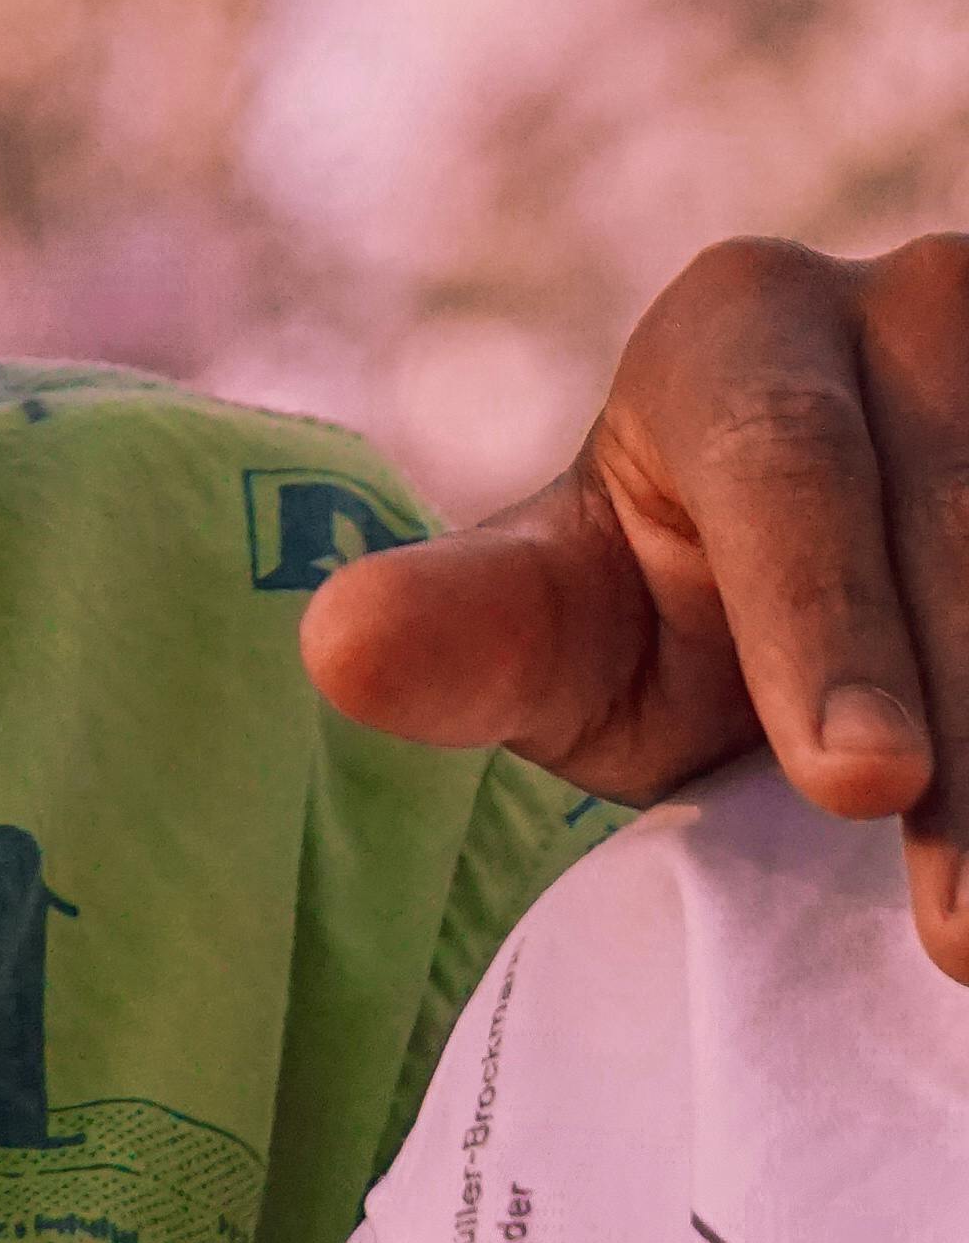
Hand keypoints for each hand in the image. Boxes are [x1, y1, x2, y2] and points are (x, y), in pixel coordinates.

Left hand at [301, 232, 968, 979]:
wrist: (849, 598)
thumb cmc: (678, 608)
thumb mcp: (571, 626)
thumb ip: (472, 638)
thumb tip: (336, 649)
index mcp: (743, 324)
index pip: (789, 469)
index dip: (830, 633)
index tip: (862, 787)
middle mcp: (908, 306)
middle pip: (954, 530)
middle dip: (965, 734)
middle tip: (963, 936)